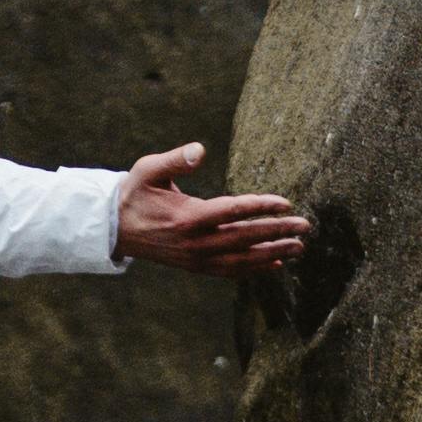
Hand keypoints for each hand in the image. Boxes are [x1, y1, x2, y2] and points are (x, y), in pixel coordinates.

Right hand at [117, 141, 311, 279]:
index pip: (233, 211)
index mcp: (188, 216)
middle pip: (246, 238)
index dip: (262, 207)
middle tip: (305, 227)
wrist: (115, 229)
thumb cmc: (135, 193)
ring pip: (243, 260)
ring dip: (273, 254)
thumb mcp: (148, 169)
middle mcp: (196, 242)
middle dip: (278, 232)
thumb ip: (175, 159)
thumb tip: (199, 149)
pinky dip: (255, 269)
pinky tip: (275, 264)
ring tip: (299, 249)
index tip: (287, 204)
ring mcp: (197, 259)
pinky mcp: (196, 267)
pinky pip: (231, 271)